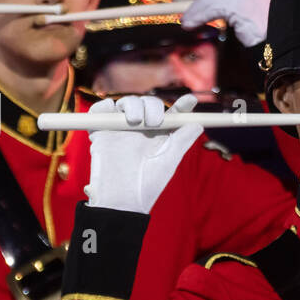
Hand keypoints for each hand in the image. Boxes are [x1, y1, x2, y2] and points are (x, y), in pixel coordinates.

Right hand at [84, 94, 202, 213]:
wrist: (121, 199)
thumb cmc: (147, 184)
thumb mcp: (168, 161)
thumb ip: (183, 140)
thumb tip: (198, 123)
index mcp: (160, 136)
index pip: (172, 115)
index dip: (182, 105)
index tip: (191, 100)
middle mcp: (141, 130)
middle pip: (148, 104)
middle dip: (153, 106)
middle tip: (155, 121)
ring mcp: (121, 129)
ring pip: (126, 103)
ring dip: (133, 105)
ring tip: (136, 121)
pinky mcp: (101, 132)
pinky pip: (100, 111)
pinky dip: (104, 106)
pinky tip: (112, 110)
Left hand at [176, 0, 270, 47]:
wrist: (286, 44)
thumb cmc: (270, 39)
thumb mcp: (250, 22)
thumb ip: (235, 14)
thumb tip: (209, 16)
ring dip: (194, 9)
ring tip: (183, 20)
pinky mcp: (240, 4)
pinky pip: (212, 7)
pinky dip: (198, 15)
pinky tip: (189, 23)